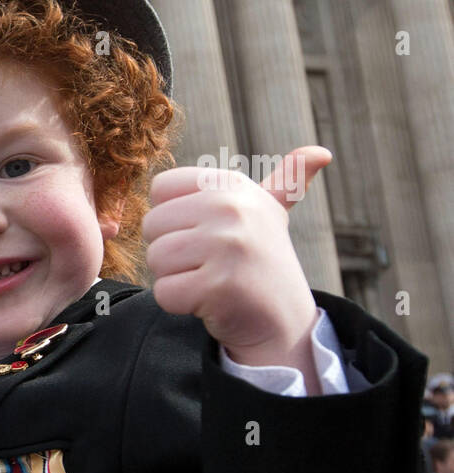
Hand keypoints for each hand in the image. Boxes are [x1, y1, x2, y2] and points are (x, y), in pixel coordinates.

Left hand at [143, 145, 327, 391]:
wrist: (281, 319)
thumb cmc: (261, 261)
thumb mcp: (269, 215)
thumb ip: (284, 181)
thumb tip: (320, 153)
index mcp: (233, 186)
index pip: (160, 188)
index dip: (171, 218)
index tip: (204, 232)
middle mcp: (232, 209)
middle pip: (152, 226)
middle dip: (170, 252)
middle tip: (208, 263)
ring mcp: (227, 247)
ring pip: (155, 259)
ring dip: (175, 278)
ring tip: (209, 280)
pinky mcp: (218, 286)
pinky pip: (164, 292)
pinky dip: (179, 303)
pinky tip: (209, 302)